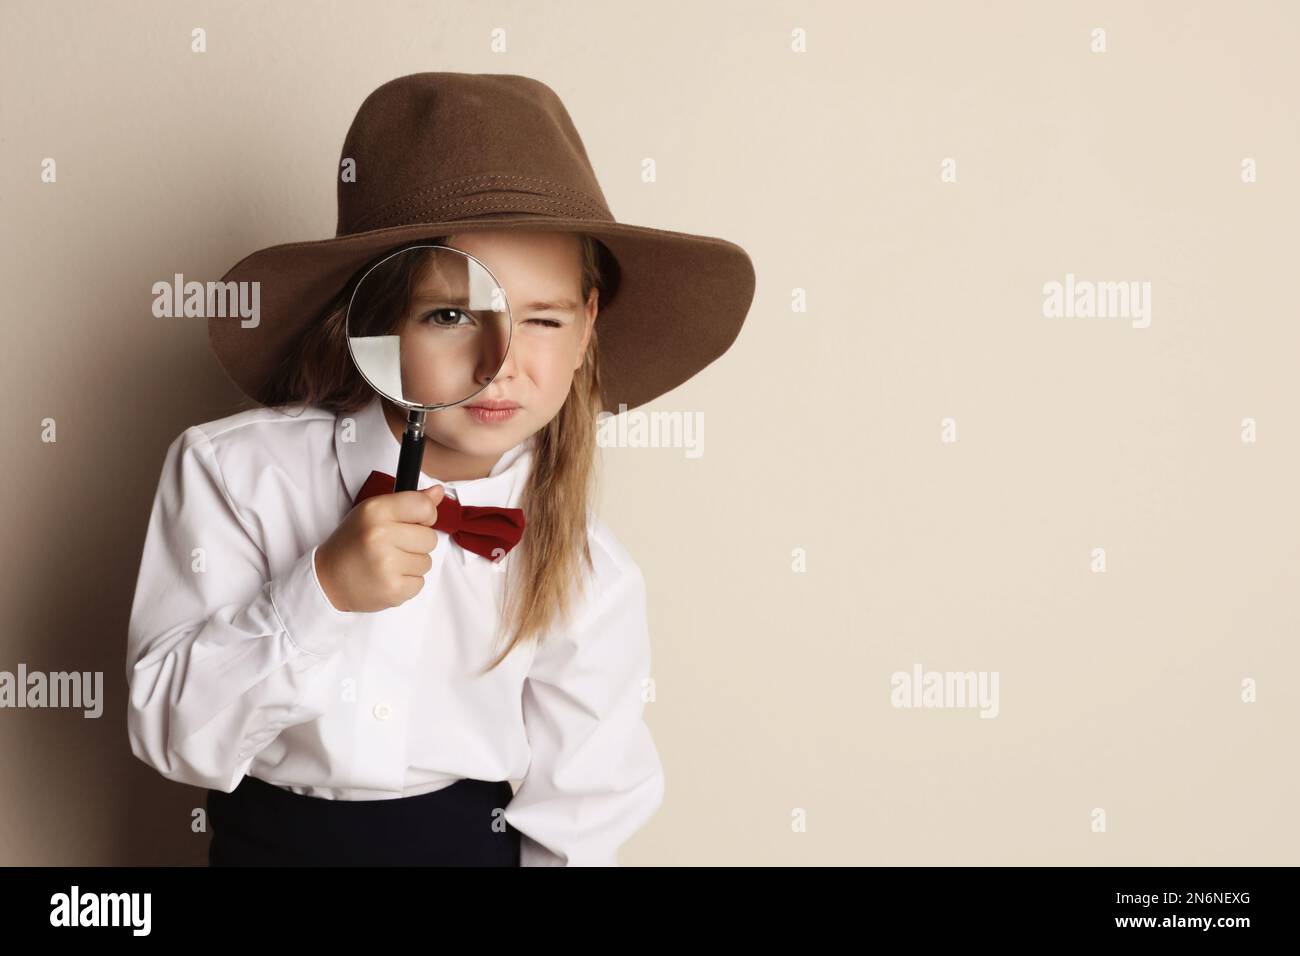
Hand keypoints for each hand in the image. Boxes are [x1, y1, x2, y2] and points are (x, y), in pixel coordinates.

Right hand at [314, 484, 446, 611]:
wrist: (328, 578)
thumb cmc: (353, 543)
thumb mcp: (374, 512)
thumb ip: (408, 501)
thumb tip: (438, 492)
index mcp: (376, 511)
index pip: (424, 506)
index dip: (426, 515)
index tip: (416, 522)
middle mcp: (381, 535)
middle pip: (430, 538)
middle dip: (417, 543)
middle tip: (394, 546)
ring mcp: (387, 564)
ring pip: (426, 562)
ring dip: (412, 564)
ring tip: (388, 563)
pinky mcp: (393, 589)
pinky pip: (420, 582)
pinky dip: (407, 582)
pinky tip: (387, 577)